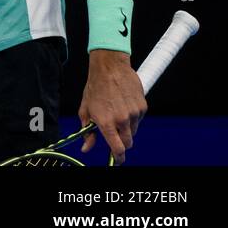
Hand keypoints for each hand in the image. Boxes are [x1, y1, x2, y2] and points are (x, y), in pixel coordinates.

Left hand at [78, 49, 147, 163]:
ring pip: (133, 131)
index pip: (117, 148)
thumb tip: (86, 147)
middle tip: (115, 132)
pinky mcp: (143, 107)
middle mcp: (122, 120)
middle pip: (127, 143)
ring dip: (127, 127)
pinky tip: (124, 105)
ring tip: (117, 112)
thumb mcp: (85, 109)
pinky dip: (133, 117)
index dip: (118, 157)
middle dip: (122, 142)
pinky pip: (139, 119)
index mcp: (106, 122)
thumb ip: (87, 131)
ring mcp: (134, 113)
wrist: (109, 67)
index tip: (117, 160)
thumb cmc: (95, 86)